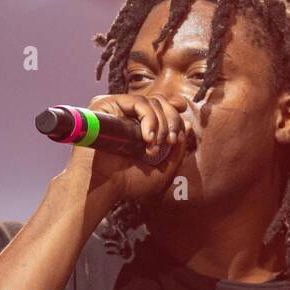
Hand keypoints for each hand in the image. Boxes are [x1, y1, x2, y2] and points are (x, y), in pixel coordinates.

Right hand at [68, 92, 194, 208]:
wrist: (103, 188)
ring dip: (160, 124)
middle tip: (170, 142)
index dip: (174, 107)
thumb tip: (187, 125)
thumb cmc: (127, 184)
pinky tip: (147, 138)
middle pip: (159, 101)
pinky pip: (137, 102)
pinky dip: (149, 118)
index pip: (160, 107)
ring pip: (151, 101)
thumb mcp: (162, 170)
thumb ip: (177, 151)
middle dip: (172, 121)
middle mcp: (126, 115)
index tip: (184, 115)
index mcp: (138, 126)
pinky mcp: (106, 105)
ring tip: (154, 146)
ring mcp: (116, 109)